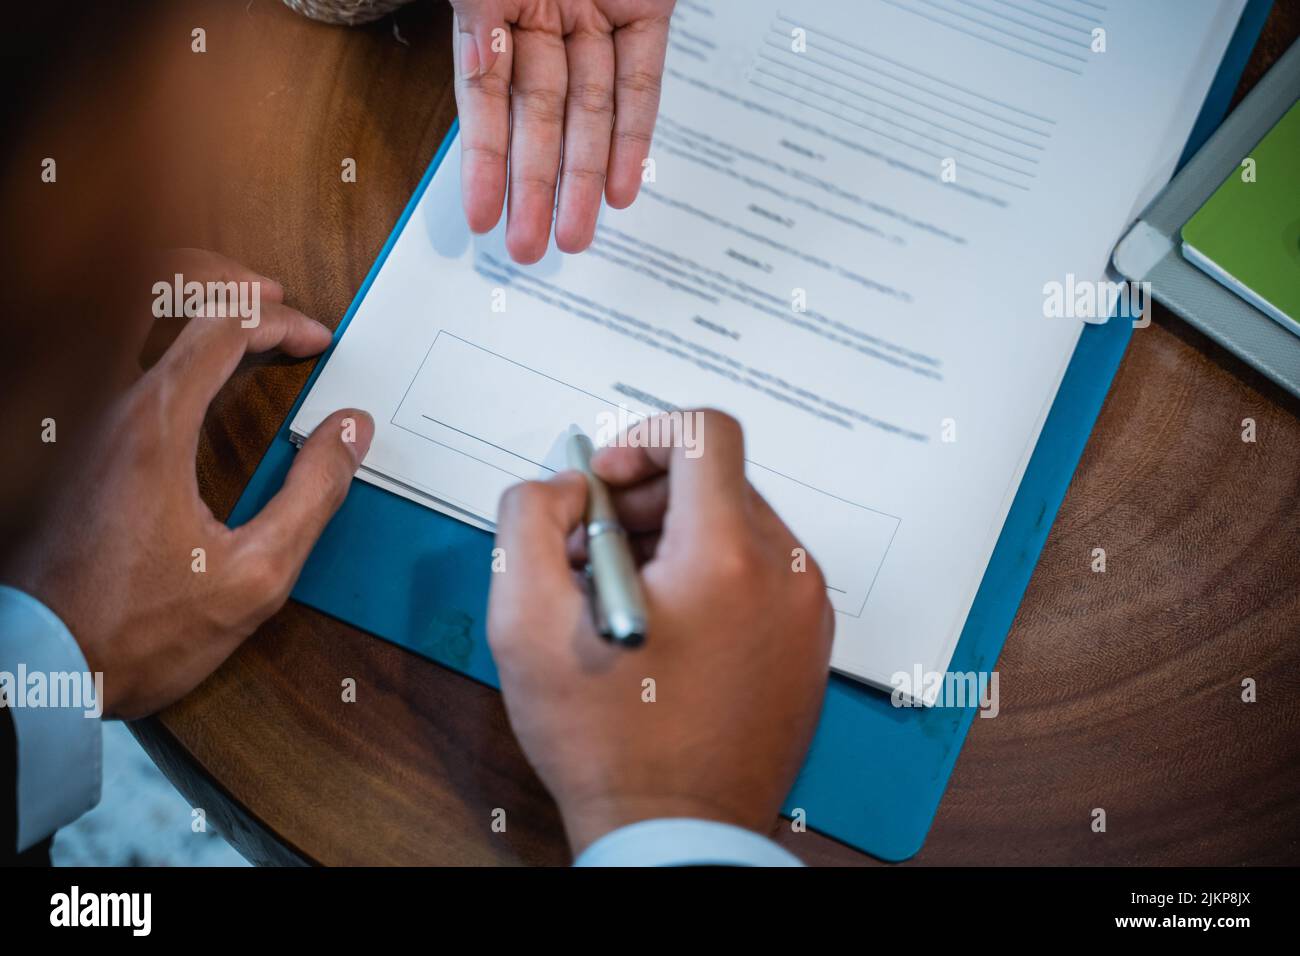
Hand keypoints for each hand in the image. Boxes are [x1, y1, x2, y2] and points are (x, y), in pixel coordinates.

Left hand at [9, 251, 373, 719]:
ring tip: (239, 324)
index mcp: (155, 428)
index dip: (280, 320)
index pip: (221, 325)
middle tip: (272, 298)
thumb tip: (349, 430)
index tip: (319, 343)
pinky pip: (115, 358)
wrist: (43, 669)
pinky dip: (162, 342)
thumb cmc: (142, 631)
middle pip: (154, 288)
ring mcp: (81, 421)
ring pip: (126, 316)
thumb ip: (314, 494)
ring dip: (188, 304)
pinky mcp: (73, 444)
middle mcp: (108, 407)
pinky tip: (196, 377)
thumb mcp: (255, 576)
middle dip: (222, 277)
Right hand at [449, 0, 675, 261]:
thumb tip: (477, 64)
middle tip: (527, 245)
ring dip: (583, 180)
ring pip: (591, 113)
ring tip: (573, 236)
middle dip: (535, 187)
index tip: (481, 217)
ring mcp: (596, 20)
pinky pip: (642, 82)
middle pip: (541, 118)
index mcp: (497, 8)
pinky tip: (619, 192)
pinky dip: (633, 139)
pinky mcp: (647, 12)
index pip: (486, 97)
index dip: (486, 160)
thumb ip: (478, 14)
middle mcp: (544, 21)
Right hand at [487, 410, 833, 854]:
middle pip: (718, 480)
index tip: (605, 488)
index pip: (704, 432)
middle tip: (590, 552)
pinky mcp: (809, 643)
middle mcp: (784, 574)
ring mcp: (806, 611)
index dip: (643, 439)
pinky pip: (759, 573)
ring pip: (738, 525)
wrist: (678, 834)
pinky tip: (665, 628)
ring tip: (623, 597)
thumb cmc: (607, 743)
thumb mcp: (524, 623)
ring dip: (674, 539)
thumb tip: (568, 488)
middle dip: (645, 499)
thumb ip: (530, 520)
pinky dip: (709, 577)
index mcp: (724, 557)